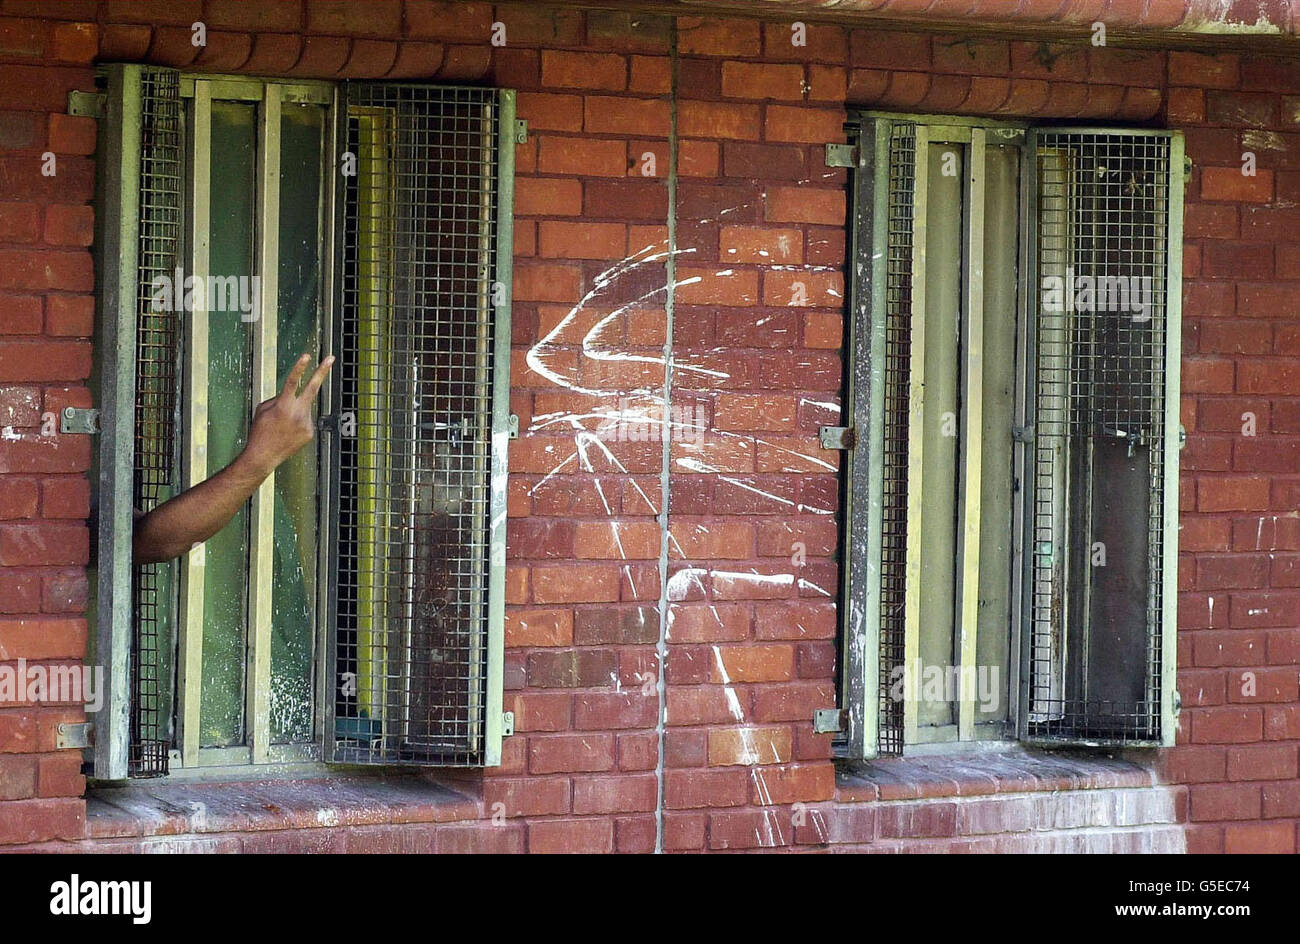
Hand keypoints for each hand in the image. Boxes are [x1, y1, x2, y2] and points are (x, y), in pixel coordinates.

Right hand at [239, 353, 334, 478]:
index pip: (293, 381)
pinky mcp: (310, 432)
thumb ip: (278, 398)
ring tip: (283, 426)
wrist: (263, 456)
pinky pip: (305, 420)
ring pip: (304, 408)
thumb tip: (292, 394)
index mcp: (283, 405)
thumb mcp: (263, 409)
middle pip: (313, 388)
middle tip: (331, 357)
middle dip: (322, 371)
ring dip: (295, 411)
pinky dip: (297, 423)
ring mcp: (306, 423)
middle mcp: (297, 413)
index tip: (307, 355)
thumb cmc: (260, 430)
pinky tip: (288, 432)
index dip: (300, 367)